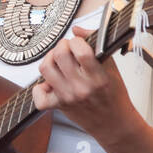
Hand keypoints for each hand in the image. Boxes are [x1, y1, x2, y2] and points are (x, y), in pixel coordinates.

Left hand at [31, 24, 139, 146]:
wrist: (113, 123)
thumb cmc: (113, 95)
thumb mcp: (111, 67)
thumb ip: (96, 44)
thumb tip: (77, 29)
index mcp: (98, 77)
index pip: (80, 51)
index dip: (76, 40)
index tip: (79, 42)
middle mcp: (81, 88)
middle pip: (59, 55)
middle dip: (62, 45)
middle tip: (68, 49)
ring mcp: (68, 97)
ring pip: (46, 68)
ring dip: (50, 60)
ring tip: (58, 61)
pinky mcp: (59, 106)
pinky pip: (39, 96)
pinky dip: (40, 88)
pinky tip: (50, 83)